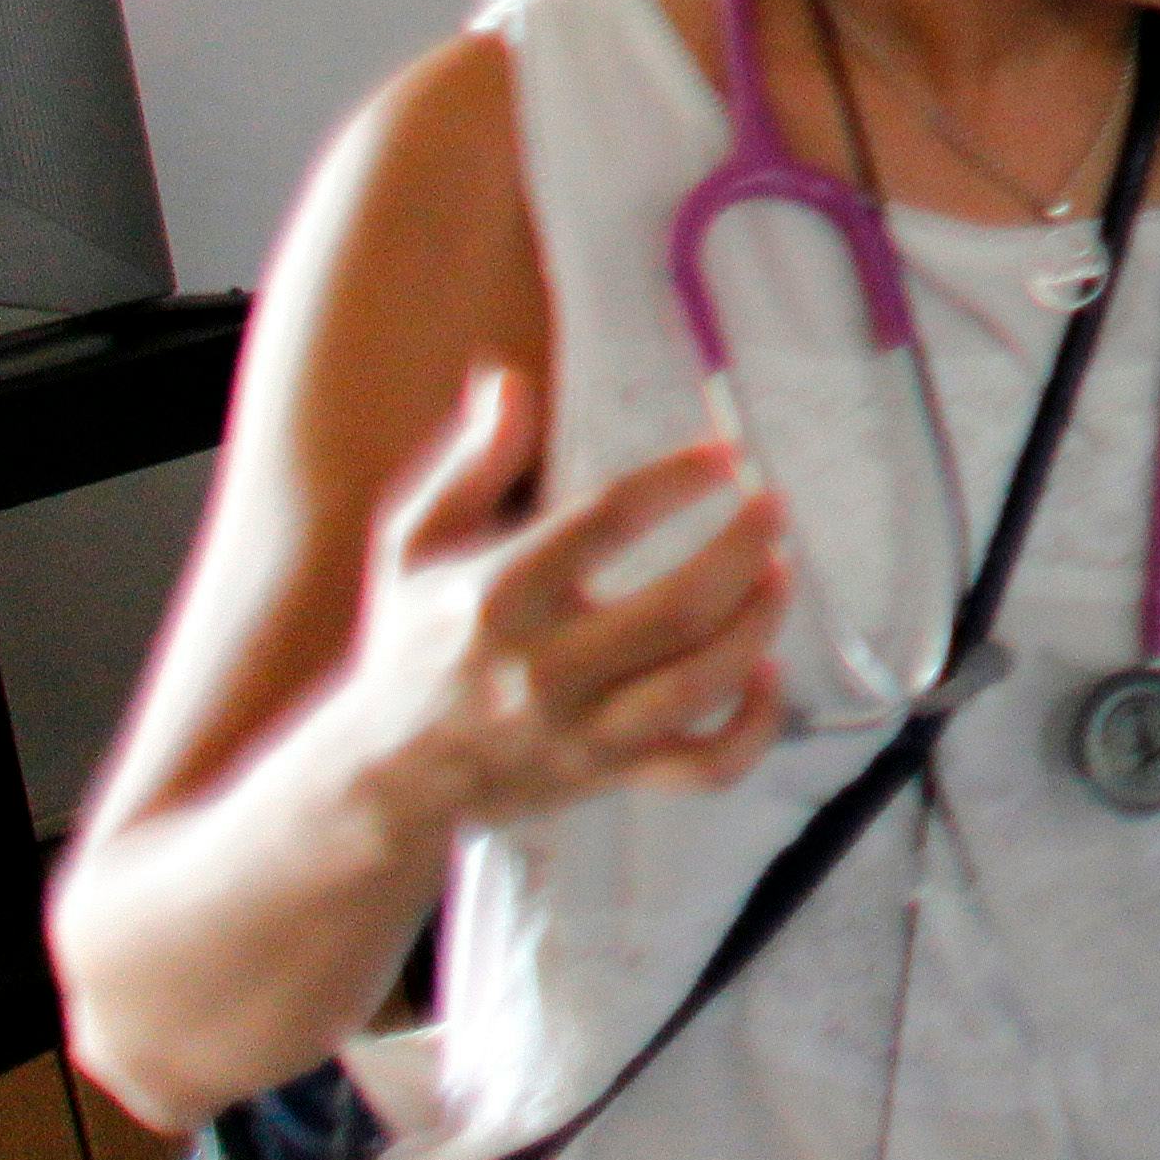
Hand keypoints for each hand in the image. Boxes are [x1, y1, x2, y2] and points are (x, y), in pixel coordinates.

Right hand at [328, 367, 789, 845]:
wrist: (382, 778)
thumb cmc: (412, 642)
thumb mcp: (416, 543)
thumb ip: (471, 461)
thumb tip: (508, 380)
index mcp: (497, 594)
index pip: (605, 521)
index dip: (675, 480)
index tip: (724, 453)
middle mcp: (542, 667)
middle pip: (675, 610)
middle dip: (742, 552)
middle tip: (774, 509)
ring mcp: (582, 730)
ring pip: (697, 685)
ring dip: (758, 626)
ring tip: (778, 574)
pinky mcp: (609, 776)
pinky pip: (704, 767)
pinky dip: (753, 728)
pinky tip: (768, 676)